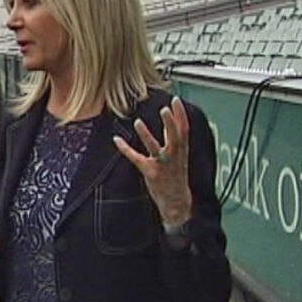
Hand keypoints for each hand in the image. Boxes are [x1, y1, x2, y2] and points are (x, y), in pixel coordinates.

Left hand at [113, 96, 192, 225]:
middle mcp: (173, 156)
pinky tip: (117, 140)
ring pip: (155, 148)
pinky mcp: (150, 172)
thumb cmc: (176, 175)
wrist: (176, 200)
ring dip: (146, 135)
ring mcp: (161, 165)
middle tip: (164, 109)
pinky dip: (126, 149)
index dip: (180, 115)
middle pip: (174, 137)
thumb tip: (170, 123)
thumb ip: (174, 139)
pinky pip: (136, 159)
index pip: (184, 129)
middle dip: (170, 123)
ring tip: (138, 122)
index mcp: (182, 150)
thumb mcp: (180, 155)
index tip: (176, 101)